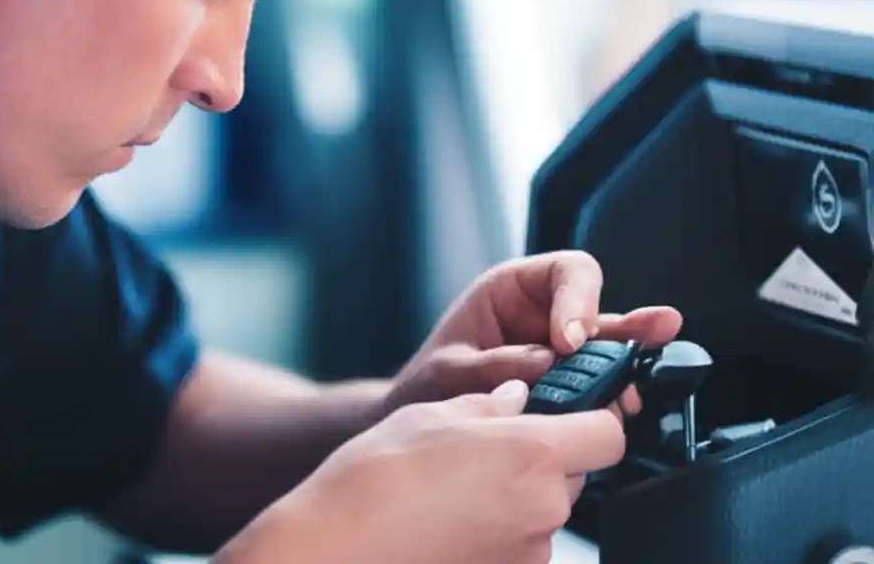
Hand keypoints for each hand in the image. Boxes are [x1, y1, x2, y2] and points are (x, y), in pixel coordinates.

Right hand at [216, 380, 623, 563]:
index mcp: (532, 453)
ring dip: (518, 495)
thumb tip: (516, 398)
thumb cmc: (376, 479)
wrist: (339, 547)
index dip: (592, 418)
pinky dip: (499, 529)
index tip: (567, 412)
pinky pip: (522, 542)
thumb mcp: (430, 415)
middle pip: (579, 474)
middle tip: (489, 450)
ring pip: (547, 509)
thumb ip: (488, 405)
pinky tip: (452, 520)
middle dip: (546, 458)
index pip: (608, 434)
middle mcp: (544, 507)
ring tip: (457, 490)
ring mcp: (530, 550)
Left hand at [387, 251, 682, 418]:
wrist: (422, 420)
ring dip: (629, 359)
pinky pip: (598, 382)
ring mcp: (559, 352)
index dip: (578, 299)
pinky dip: (613, 393)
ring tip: (646, 368)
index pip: (564, 272)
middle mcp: (544, 315)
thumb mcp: (447, 371)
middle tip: (654, 329)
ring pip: (606, 348)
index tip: (569, 341)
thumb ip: (492, 365)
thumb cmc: (429, 382)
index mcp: (512, 289)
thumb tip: (544, 363)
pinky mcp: (566, 386)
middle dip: (625, 323)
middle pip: (598, 309)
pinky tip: (627, 401)